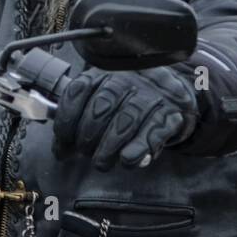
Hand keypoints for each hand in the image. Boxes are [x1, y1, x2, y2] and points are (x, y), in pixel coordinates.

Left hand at [53, 67, 198, 170]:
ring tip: (101, 163)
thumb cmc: (129, 101)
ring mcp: (151, 95)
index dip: (66, 120)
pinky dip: (138, 148)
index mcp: (104, 73)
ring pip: (126, 119)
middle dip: (87, 135)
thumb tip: (60, 150)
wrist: (176, 92)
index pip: (78, 91)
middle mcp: (127, 79)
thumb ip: (79, 119)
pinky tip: (127, 160)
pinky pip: (153, 132)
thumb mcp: (102, 98)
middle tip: (84, 153)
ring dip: (109, 147)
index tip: (63, 143)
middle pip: (102, 105)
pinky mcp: (171, 114)